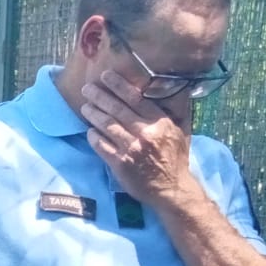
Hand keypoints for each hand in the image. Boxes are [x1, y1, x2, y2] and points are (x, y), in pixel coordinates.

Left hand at [79, 71, 191, 204]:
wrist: (171, 188)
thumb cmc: (175, 158)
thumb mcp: (181, 131)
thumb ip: (174, 111)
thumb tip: (171, 90)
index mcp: (159, 122)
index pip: (135, 98)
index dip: (118, 85)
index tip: (105, 76)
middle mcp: (145, 133)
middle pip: (116, 109)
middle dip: (99, 96)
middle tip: (87, 88)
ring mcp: (131, 149)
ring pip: (107, 125)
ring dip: (93, 114)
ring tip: (85, 107)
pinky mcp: (120, 164)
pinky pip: (101, 146)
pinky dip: (93, 137)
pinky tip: (89, 131)